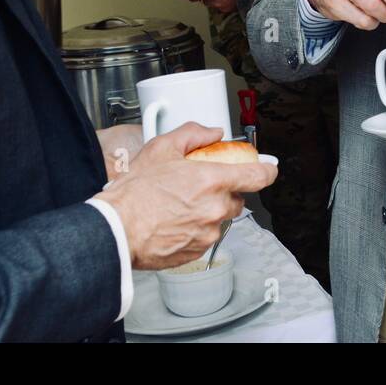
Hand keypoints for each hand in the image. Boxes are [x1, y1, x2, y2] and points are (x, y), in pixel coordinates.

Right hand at [95, 123, 276, 269]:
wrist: (116, 230)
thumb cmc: (134, 194)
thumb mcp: (162, 148)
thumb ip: (193, 134)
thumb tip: (212, 133)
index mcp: (213, 181)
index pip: (258, 176)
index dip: (267, 170)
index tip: (269, 167)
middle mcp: (215, 209)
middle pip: (237, 199)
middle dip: (223, 191)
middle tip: (198, 186)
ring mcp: (208, 233)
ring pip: (220, 218)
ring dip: (208, 211)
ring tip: (179, 205)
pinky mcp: (197, 251)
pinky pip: (205, 236)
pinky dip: (195, 229)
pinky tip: (174, 221)